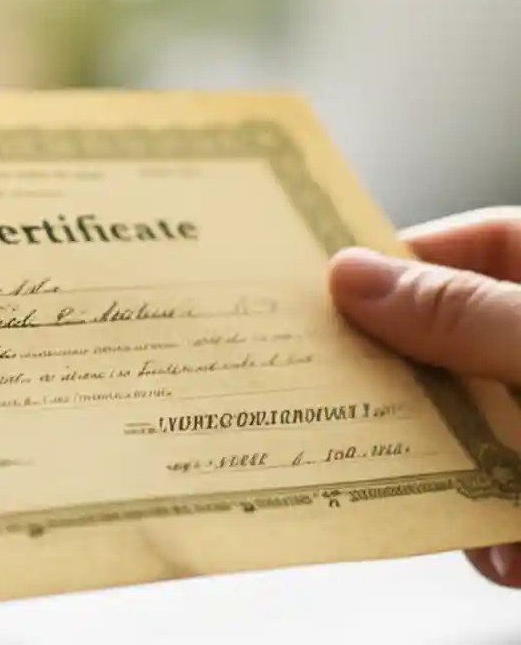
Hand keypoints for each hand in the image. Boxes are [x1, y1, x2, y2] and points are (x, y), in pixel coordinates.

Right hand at [328, 207, 520, 586]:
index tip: (308, 301)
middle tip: (340, 420)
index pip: (456, 251)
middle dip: (404, 404)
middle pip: (440, 354)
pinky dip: (499, 537)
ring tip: (463, 525)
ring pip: (464, 440)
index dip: (383, 270)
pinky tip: (511, 558)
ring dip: (450, 488)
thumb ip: (465, 314)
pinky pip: (499, 504)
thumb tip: (350, 277)